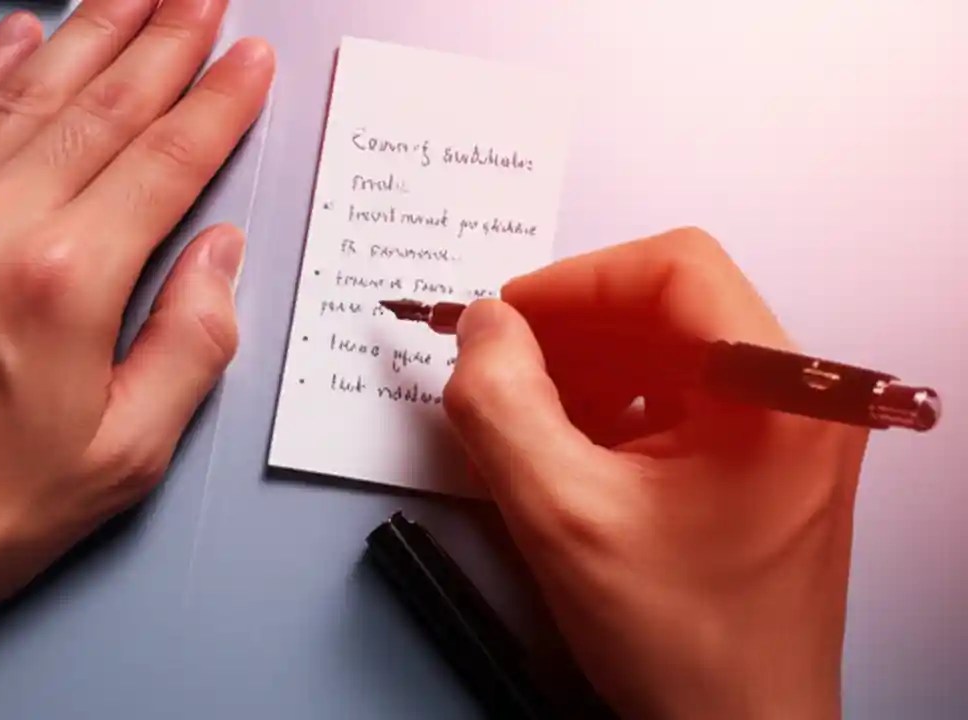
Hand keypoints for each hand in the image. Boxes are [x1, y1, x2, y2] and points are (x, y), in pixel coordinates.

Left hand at [0, 2, 273, 715]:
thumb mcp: (123, 458)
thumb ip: (190, 345)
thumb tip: (218, 261)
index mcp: (62, 285)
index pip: (164, 163)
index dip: (217, 104)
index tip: (248, 61)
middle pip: (99, 108)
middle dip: (164, 39)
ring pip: (21, 96)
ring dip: (87, 32)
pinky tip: (17, 32)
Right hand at [444, 228, 865, 719]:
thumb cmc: (689, 651)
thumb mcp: (563, 520)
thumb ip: (503, 408)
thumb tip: (482, 329)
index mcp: (777, 396)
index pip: (675, 269)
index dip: (576, 282)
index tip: (511, 319)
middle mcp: (794, 399)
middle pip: (667, 306)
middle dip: (571, 333)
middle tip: (503, 368)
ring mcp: (779, 430)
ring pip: (663, 350)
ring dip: (585, 373)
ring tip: (530, 423)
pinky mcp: (755, 459)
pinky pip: (672, 398)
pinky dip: (608, 409)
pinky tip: (567, 452)